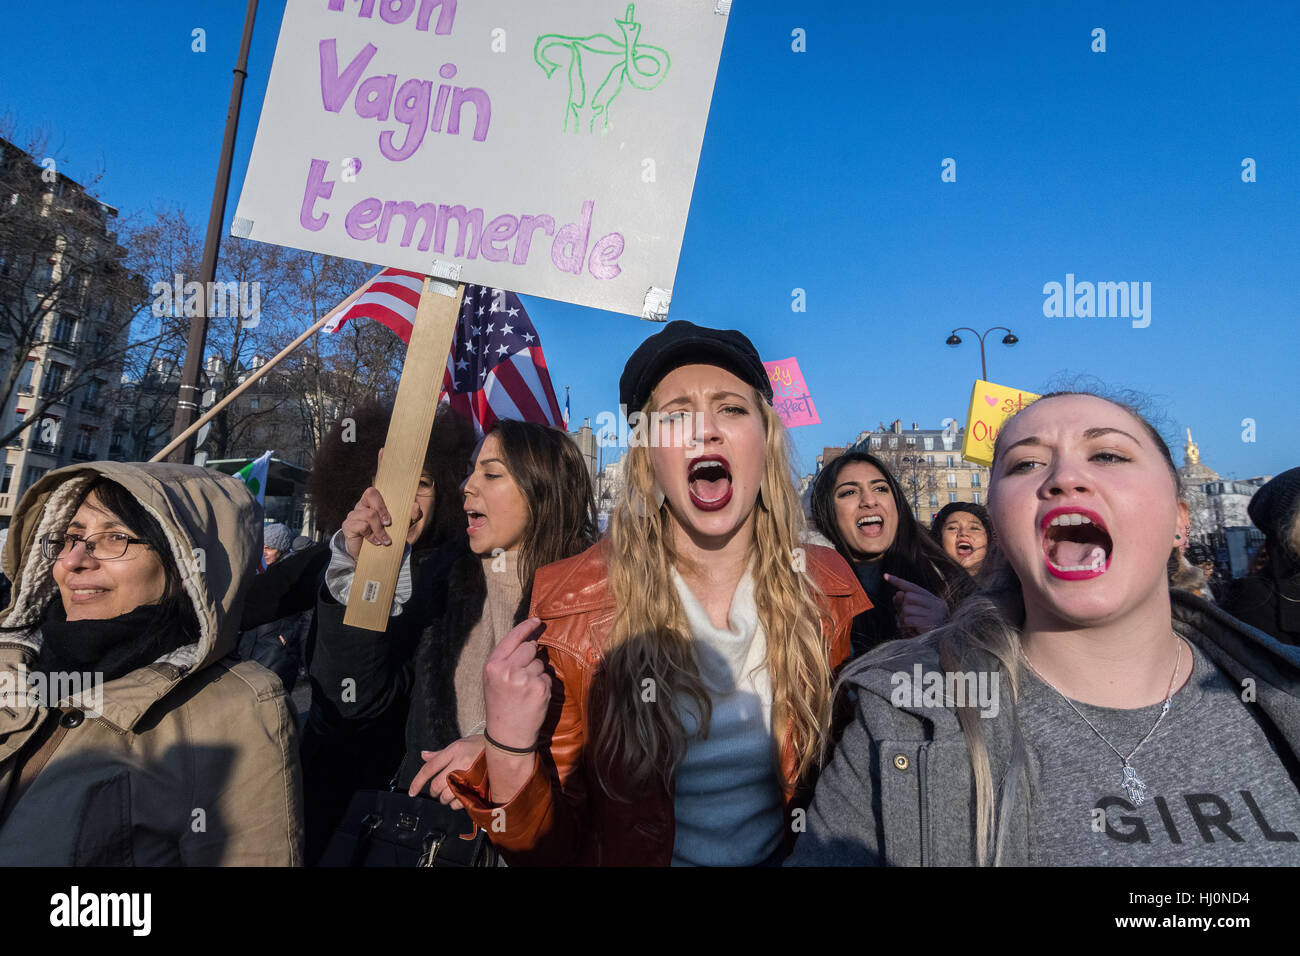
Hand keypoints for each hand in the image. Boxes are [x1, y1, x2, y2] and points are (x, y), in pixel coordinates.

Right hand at [339, 486, 422, 561]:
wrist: (372, 557)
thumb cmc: (386, 536)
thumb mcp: (402, 526)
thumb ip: (411, 516)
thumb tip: (416, 506)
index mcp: (372, 502)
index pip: (374, 490)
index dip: (383, 500)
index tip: (390, 516)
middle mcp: (361, 505)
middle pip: (370, 494)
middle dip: (383, 509)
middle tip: (388, 524)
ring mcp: (353, 515)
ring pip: (369, 515)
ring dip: (380, 530)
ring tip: (385, 541)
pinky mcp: (348, 526)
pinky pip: (362, 526)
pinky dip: (372, 536)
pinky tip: (375, 542)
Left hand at [408, 734, 484, 806]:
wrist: (502, 750)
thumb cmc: (479, 746)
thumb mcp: (459, 744)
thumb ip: (440, 753)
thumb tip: (423, 756)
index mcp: (454, 751)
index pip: (429, 768)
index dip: (417, 782)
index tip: (412, 792)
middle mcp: (460, 764)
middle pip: (436, 785)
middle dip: (433, 791)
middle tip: (437, 790)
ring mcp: (469, 777)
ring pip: (446, 796)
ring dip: (444, 798)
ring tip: (450, 792)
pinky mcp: (477, 788)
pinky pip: (459, 802)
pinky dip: (455, 802)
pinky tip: (459, 796)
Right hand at [482, 617, 548, 753]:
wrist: (507, 735)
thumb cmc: (501, 704)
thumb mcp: (494, 679)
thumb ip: (507, 658)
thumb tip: (530, 638)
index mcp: (493, 665)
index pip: (513, 637)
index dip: (526, 627)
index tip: (537, 620)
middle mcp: (507, 670)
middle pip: (530, 648)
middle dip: (530, 658)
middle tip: (521, 677)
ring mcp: (525, 679)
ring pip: (540, 663)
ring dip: (537, 674)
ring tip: (524, 691)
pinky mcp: (540, 688)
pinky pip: (548, 677)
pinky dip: (544, 685)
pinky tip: (533, 698)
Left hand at [885, 573, 947, 638]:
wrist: (942, 646)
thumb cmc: (927, 630)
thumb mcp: (917, 615)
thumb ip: (906, 604)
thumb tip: (897, 595)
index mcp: (934, 600)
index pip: (914, 587)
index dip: (899, 581)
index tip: (885, 575)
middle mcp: (936, 605)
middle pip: (908, 596)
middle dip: (903, 607)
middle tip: (906, 618)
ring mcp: (933, 614)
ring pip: (906, 608)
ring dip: (904, 619)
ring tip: (910, 626)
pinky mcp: (928, 623)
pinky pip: (908, 619)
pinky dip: (906, 626)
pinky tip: (912, 631)